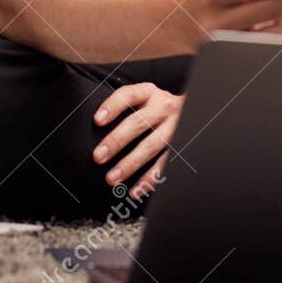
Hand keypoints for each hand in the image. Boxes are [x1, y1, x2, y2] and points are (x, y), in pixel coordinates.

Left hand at [93, 82, 182, 198]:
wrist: (186, 106)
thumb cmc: (154, 105)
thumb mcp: (142, 97)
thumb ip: (124, 106)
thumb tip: (95, 125)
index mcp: (148, 92)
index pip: (128, 95)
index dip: (112, 106)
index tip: (97, 120)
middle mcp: (162, 107)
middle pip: (138, 123)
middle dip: (116, 141)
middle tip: (98, 156)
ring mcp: (172, 125)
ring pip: (151, 145)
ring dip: (130, 163)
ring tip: (113, 178)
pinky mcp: (178, 144)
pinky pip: (164, 162)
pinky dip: (149, 178)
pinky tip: (135, 190)